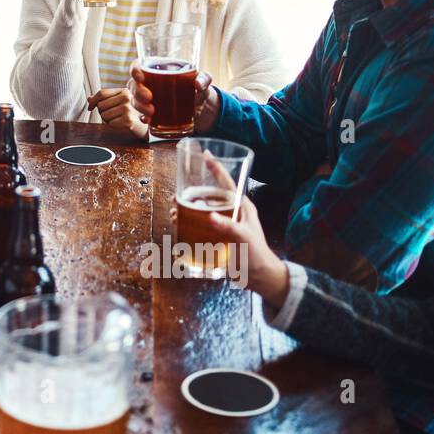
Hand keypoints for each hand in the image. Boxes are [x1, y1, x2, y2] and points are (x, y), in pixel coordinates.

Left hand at [85, 87, 149, 140]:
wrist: (147, 127)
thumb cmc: (131, 114)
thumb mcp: (120, 102)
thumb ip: (105, 98)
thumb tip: (89, 99)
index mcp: (124, 91)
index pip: (102, 93)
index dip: (93, 101)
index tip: (90, 107)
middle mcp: (127, 97)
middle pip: (100, 105)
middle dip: (102, 112)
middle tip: (113, 115)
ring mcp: (128, 109)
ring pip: (104, 115)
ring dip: (107, 120)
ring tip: (118, 120)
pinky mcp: (128, 121)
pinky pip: (110, 124)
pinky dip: (113, 126)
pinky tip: (121, 125)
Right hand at [129, 66, 218, 132]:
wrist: (201, 107)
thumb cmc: (199, 87)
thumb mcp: (203, 80)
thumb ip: (204, 79)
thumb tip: (198, 83)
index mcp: (157, 69)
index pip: (138, 65)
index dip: (134, 70)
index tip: (140, 77)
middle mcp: (149, 82)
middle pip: (133, 84)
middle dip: (137, 91)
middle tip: (149, 98)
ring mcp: (148, 98)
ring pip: (134, 99)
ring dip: (139, 106)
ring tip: (151, 112)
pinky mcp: (151, 111)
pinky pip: (140, 113)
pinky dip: (142, 117)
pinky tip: (147, 120)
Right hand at [184, 155, 287, 305]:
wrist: (260, 278)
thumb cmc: (256, 255)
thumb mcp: (243, 238)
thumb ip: (229, 227)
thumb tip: (210, 217)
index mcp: (242, 207)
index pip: (227, 182)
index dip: (216, 168)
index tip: (206, 155)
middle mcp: (232, 213)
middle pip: (209, 197)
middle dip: (192, 194)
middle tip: (176, 197)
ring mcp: (225, 225)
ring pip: (202, 212)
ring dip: (187, 211)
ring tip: (174, 214)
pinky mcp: (218, 238)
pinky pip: (201, 227)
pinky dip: (189, 225)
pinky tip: (179, 228)